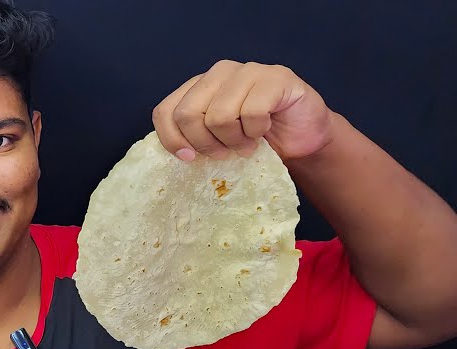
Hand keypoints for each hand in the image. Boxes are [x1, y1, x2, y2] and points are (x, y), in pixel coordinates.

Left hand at [152, 60, 334, 162]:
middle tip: (224, 153)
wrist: (302, 137)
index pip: (165, 111)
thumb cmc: (256, 139)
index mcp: (198, 86)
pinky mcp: (275, 77)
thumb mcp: (216, 140)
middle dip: (204, 143)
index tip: (189, 158)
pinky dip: (256, 131)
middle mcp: (219, 73)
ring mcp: (247, 71)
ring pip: (218, 116)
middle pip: (187, 114)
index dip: (172, 139)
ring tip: (247, 144)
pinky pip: (251, 112)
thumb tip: (179, 152)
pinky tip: (264, 129)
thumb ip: (193, 137)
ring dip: (234, 140)